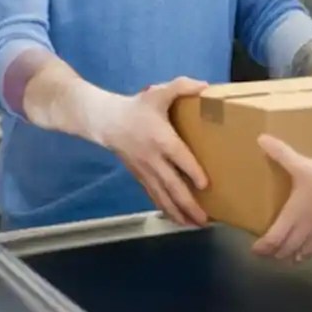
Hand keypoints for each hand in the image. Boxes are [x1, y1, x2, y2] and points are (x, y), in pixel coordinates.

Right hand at [98, 77, 210, 226]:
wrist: (105, 121)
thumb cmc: (136, 107)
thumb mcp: (158, 92)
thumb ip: (181, 86)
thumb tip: (205, 86)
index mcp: (161, 138)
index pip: (179, 157)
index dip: (192, 171)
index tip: (205, 185)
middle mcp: (153, 159)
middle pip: (172, 185)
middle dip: (188, 204)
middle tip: (205, 219)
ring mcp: (145, 171)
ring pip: (162, 196)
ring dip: (178, 213)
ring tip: (195, 225)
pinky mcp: (140, 177)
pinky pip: (154, 197)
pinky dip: (166, 210)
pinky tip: (177, 220)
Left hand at [252, 135, 311, 261]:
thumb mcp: (302, 166)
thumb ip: (282, 154)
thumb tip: (261, 139)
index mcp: (291, 218)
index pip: (272, 241)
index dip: (262, 248)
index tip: (255, 249)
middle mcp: (302, 232)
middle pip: (284, 251)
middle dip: (274, 254)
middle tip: (268, 251)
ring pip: (300, 255)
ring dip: (290, 256)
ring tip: (285, 253)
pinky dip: (307, 254)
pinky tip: (308, 250)